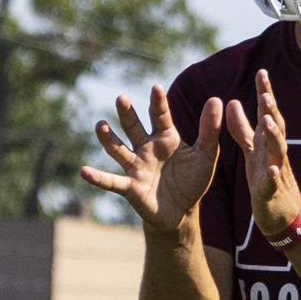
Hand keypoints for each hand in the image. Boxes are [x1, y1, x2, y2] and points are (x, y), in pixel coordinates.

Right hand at [80, 85, 229, 233]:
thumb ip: (210, 130)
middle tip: (122, 98)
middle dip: (128, 114)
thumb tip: (216, 100)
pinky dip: (97, 177)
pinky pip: (111, 181)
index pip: (160, 116)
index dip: (158, 103)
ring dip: (108, 139)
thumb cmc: (193, 181)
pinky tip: (84, 171)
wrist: (182, 212)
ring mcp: (136, 167)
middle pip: (135, 128)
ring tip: (99, 125)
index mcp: (165, 138)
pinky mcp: (130, 187)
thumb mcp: (207, 155)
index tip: (156, 87)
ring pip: (119, 150)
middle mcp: (146, 149)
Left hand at [226, 68, 300, 241]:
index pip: (267, 112)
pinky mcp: (271, 191)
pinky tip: (270, 170)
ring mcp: (276, 170)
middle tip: (265, 93)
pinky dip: (272, 176)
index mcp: (267, 140)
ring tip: (267, 121)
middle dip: (271, 110)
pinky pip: (272, 182)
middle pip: (275, 126)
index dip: (265, 93)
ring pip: (278, 150)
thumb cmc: (266, 177)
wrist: (280, 213)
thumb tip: (234, 101)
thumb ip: (243, 128)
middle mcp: (275, 152)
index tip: (261, 71)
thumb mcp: (252, 150)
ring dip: (274, 135)